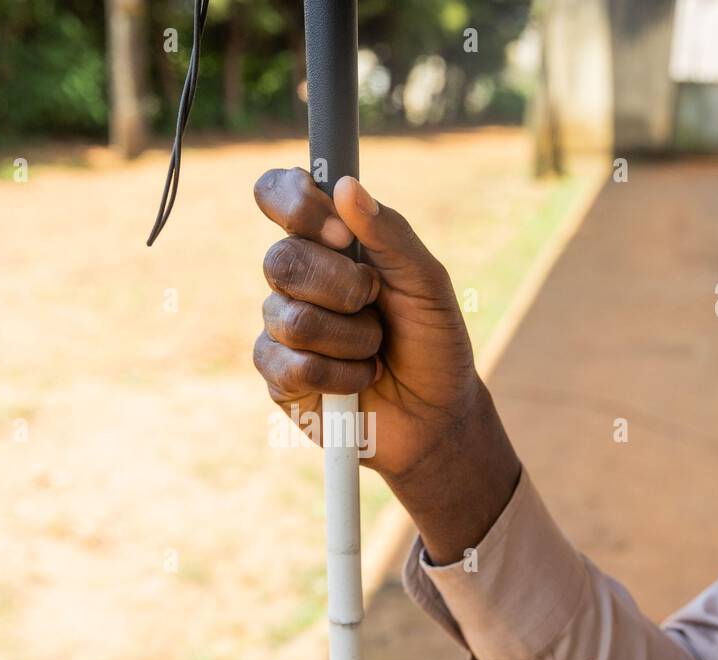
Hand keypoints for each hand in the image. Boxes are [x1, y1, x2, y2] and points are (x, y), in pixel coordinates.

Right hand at [252, 168, 480, 478]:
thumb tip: (346, 186)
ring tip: (375, 350)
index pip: (278, 195)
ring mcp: (282, 329)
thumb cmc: (433, 343)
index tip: (339, 230)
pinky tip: (360, 380)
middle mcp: (297, 280)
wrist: (438, 416)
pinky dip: (342, 375)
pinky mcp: (279, 378)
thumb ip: (390, 234)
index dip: (295, 203)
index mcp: (328, 242)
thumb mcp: (427, 283)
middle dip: (340, 286)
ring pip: (293, 320)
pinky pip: (293, 367)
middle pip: (281, 261)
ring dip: (352, 339)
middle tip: (374, 302)